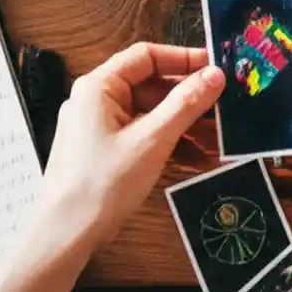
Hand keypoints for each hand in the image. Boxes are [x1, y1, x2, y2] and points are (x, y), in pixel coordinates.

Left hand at [34, 43, 224, 253]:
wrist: (66, 234)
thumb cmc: (102, 183)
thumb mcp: (152, 141)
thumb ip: (185, 105)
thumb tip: (215, 75)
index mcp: (99, 87)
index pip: (145, 57)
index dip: (183, 59)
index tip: (216, 68)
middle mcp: (96, 101)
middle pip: (151, 87)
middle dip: (189, 100)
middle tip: (225, 110)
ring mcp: (99, 128)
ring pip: (150, 115)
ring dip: (184, 126)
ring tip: (219, 140)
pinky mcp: (105, 152)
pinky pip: (143, 137)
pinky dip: (169, 145)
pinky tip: (198, 161)